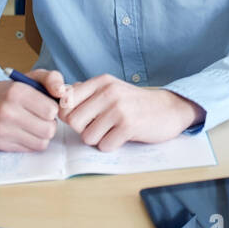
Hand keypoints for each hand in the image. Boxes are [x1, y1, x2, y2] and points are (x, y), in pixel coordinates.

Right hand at [0, 68, 64, 151]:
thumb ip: (53, 79)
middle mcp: (6, 112)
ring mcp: (1, 130)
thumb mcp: (34, 77)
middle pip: (48, 130)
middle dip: (50, 123)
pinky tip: (25, 131)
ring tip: (35, 123)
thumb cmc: (14, 90)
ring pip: (41, 143)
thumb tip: (63, 93)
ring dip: (43, 134)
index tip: (46, 105)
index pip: (51, 111)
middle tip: (42, 116)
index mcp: (16, 92)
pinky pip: (30, 149)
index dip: (53, 108)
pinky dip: (32, 142)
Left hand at [59, 74, 204, 150]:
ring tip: (114, 130)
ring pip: (88, 137)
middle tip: (100, 126)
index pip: (65, 102)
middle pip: (73, 122)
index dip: (69, 115)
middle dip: (84, 129)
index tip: (83, 118)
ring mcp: (119, 108)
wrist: (169, 108)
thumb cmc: (135, 103)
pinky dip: (112, 145)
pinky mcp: (129, 126)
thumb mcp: (110, 89)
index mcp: (101, 82)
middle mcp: (109, 92)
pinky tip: (123, 136)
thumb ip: (85, 93)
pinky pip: (105, 146)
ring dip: (99, 139)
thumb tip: (59, 99)